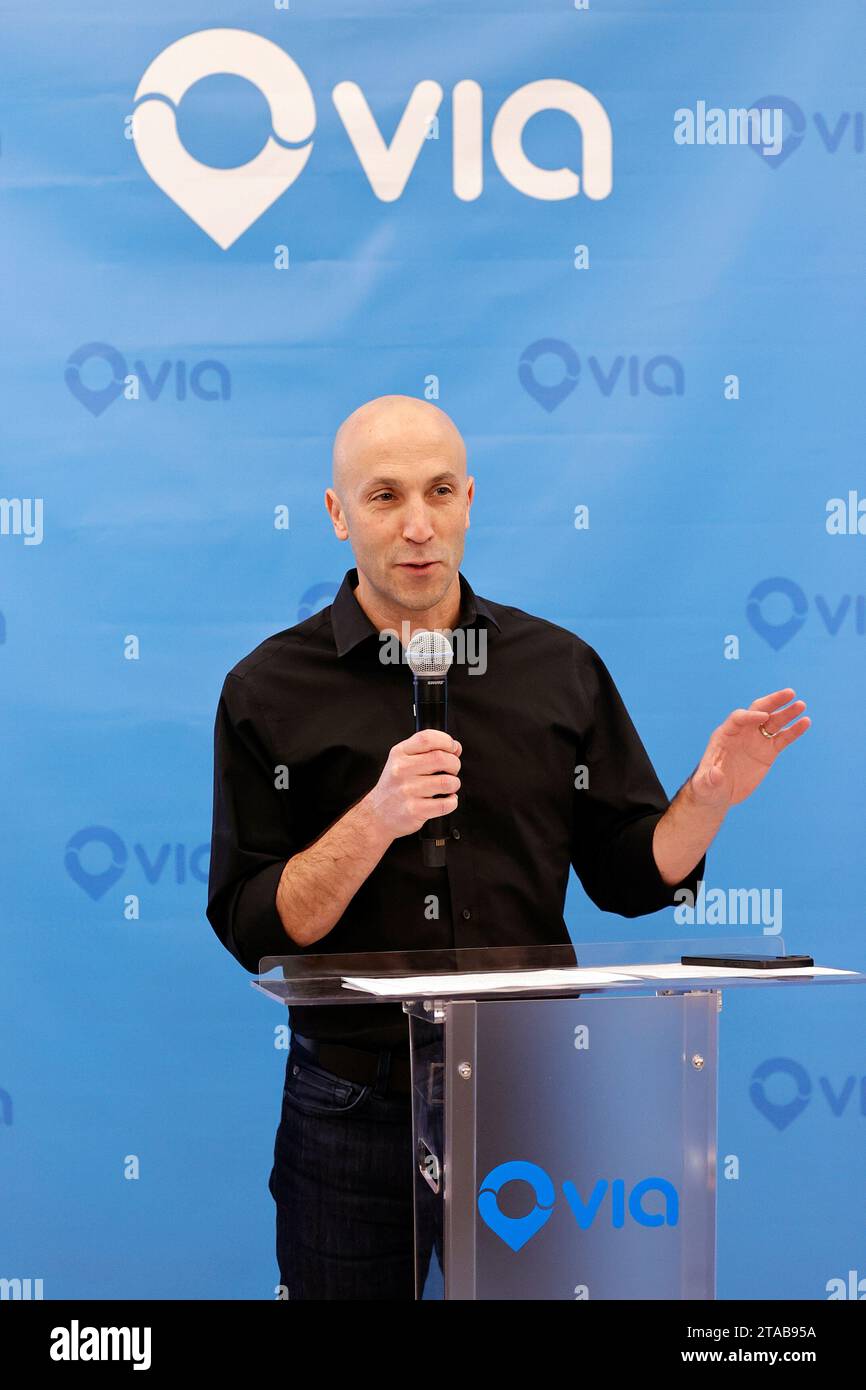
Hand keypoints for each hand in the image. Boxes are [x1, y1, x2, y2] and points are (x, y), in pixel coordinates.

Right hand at [365, 728, 461, 838]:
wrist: (377, 814)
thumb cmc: (395, 786)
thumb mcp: (403, 761)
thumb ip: (428, 750)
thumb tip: (455, 747)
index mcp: (399, 753)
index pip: (426, 738)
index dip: (446, 741)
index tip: (452, 748)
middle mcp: (401, 770)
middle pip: (441, 758)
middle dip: (454, 764)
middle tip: (452, 770)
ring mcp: (407, 790)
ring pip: (447, 782)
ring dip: (454, 784)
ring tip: (448, 787)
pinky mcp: (414, 810)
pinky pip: (445, 804)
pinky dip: (452, 801)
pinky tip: (445, 800)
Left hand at [688, 688, 809, 808]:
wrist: (719, 795)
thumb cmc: (708, 788)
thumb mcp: (706, 786)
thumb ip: (709, 779)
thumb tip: (716, 774)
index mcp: (724, 735)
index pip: (738, 718)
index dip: (751, 716)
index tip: (764, 716)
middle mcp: (742, 733)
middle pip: (758, 711)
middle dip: (772, 702)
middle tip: (789, 693)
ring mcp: (756, 741)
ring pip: (773, 722)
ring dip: (787, 713)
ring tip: (801, 705)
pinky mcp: (768, 752)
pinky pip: (783, 738)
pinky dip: (794, 730)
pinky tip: (805, 722)